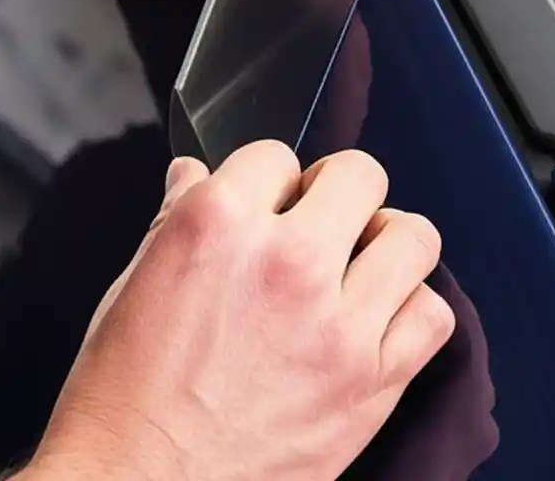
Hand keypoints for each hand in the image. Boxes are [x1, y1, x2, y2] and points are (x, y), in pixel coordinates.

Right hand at [17, 141, 454, 480]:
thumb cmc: (122, 400)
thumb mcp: (129, 289)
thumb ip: (176, 220)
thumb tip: (194, 176)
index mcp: (216, 226)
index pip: (273, 155)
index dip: (268, 181)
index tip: (267, 206)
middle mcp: (285, 261)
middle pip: (359, 175)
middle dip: (337, 193)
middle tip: (321, 225)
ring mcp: (337, 322)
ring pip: (414, 237)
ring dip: (388, 243)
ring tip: (363, 264)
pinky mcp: (371, 381)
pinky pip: (432, 316)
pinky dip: (412, 311)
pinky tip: (379, 320)